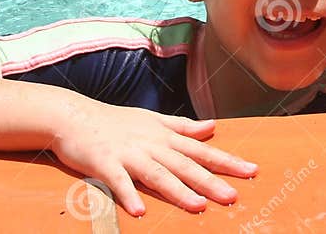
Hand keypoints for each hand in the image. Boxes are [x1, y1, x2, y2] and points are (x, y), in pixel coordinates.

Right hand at [51, 99, 257, 216]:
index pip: (202, 150)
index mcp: (165, 136)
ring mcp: (129, 154)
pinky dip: (129, 195)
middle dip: (211, 181)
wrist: (74, 116)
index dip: (227, 161)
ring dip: (178, 191)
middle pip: (186, 165)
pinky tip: (140, 211)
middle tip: (233, 196)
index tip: (251, 170)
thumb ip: (184, 126)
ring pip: (158, 174)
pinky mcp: (105, 163)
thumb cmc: (115, 120)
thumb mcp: (154, 119)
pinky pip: (119, 182)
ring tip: (198, 206)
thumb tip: (213, 125)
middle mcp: (152, 144)